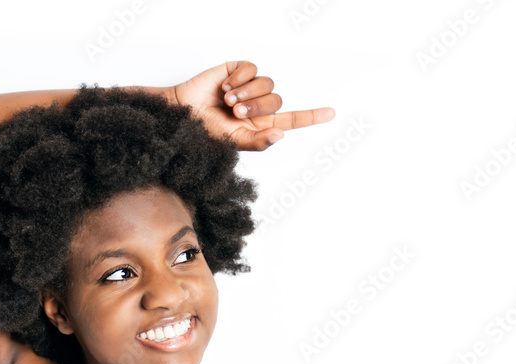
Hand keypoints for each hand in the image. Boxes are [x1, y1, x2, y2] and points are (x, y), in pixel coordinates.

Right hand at [171, 61, 334, 150]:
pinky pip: (251, 69)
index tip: (331, 113)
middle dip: (257, 106)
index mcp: (260, 125)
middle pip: (276, 101)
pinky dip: (239, 78)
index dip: (311, 116)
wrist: (183, 112)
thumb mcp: (234, 142)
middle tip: (235, 111)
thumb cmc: (205, 131)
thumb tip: (282, 134)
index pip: (291, 119)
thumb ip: (259, 142)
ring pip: (267, 84)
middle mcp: (258, 106)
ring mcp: (248, 88)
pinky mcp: (237, 71)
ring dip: (247, 92)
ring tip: (228, 100)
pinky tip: (225, 86)